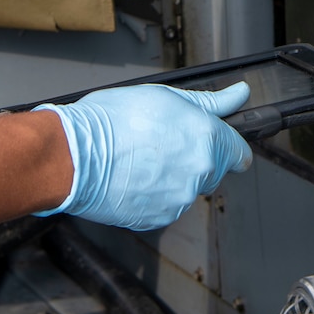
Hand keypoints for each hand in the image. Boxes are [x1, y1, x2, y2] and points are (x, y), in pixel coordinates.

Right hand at [37, 81, 253, 229]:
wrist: (74, 156)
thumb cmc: (113, 120)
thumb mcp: (165, 96)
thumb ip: (209, 102)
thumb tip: (239, 95)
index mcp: (207, 141)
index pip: (239, 152)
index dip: (228, 146)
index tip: (219, 144)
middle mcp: (199, 173)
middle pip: (211, 170)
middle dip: (194, 158)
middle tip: (161, 142)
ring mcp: (179, 200)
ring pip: (186, 189)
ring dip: (172, 177)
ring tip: (140, 157)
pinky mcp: (157, 218)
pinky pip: (164, 205)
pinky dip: (153, 195)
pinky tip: (132, 176)